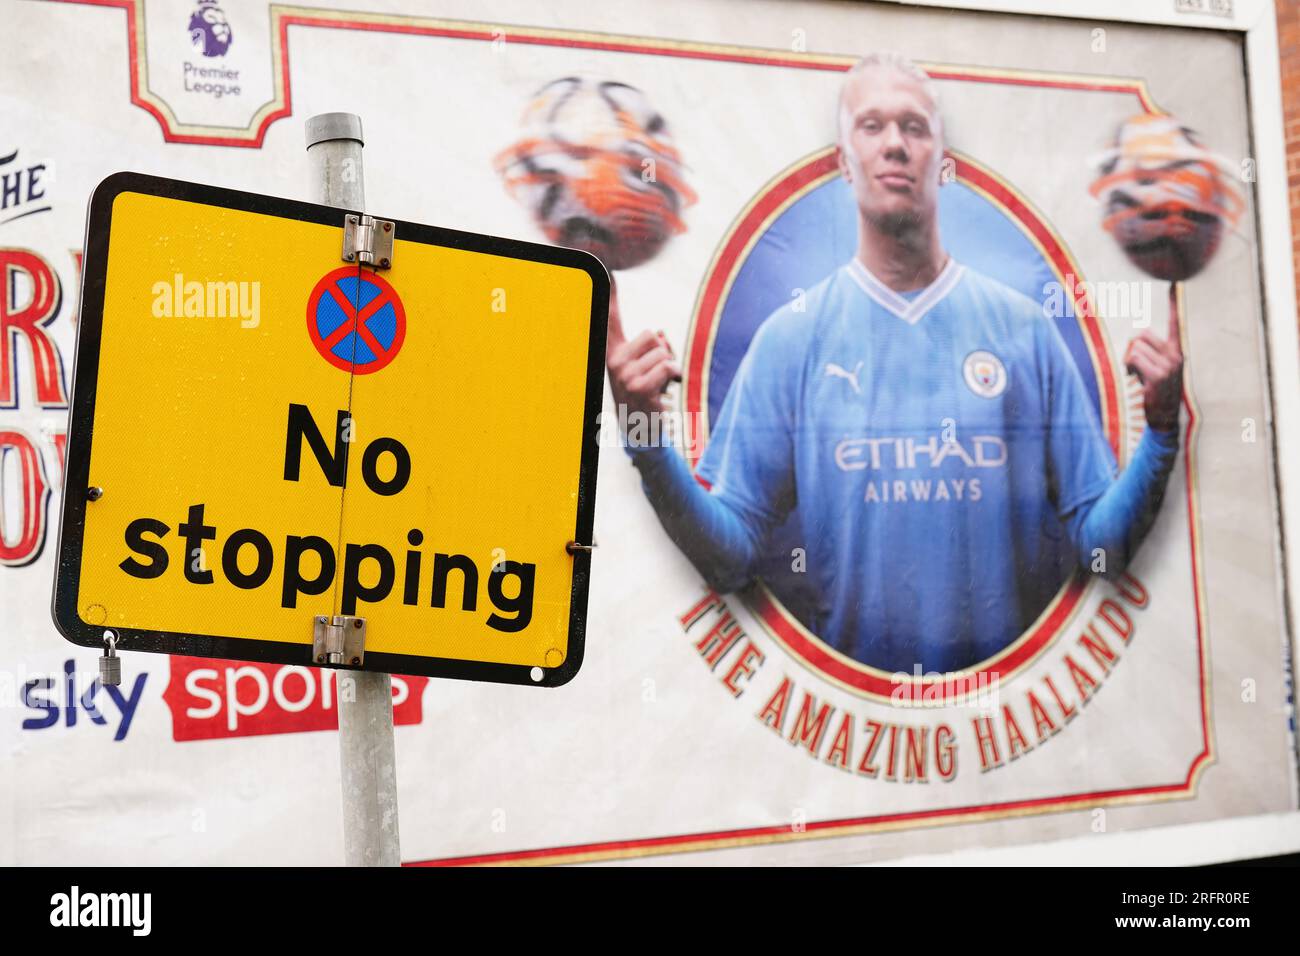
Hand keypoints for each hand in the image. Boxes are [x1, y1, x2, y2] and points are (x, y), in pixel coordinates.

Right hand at [605, 277, 680, 424]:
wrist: (643, 431)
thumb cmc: (648, 396)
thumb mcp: (647, 367)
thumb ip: (654, 345)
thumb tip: (661, 335)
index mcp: (613, 351)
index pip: (610, 315)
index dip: (609, 289)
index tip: (605, 263)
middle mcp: (613, 361)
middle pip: (653, 336)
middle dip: (664, 354)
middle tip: (656, 376)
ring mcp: (623, 375)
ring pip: (663, 353)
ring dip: (669, 370)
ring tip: (659, 387)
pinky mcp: (637, 387)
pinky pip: (667, 367)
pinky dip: (672, 379)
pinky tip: (662, 393)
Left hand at [1124, 305, 1183, 433]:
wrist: (1165, 417)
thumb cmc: (1156, 390)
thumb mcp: (1157, 368)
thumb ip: (1150, 351)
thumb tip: (1134, 340)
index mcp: (1177, 349)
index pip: (1176, 322)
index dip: (1174, 302)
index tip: (1176, 283)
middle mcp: (1177, 354)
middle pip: (1141, 335)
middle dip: (1132, 350)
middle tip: (1138, 368)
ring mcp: (1169, 365)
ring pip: (1134, 348)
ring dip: (1129, 363)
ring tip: (1140, 377)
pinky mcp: (1159, 375)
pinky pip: (1133, 359)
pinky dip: (1129, 369)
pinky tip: (1140, 382)